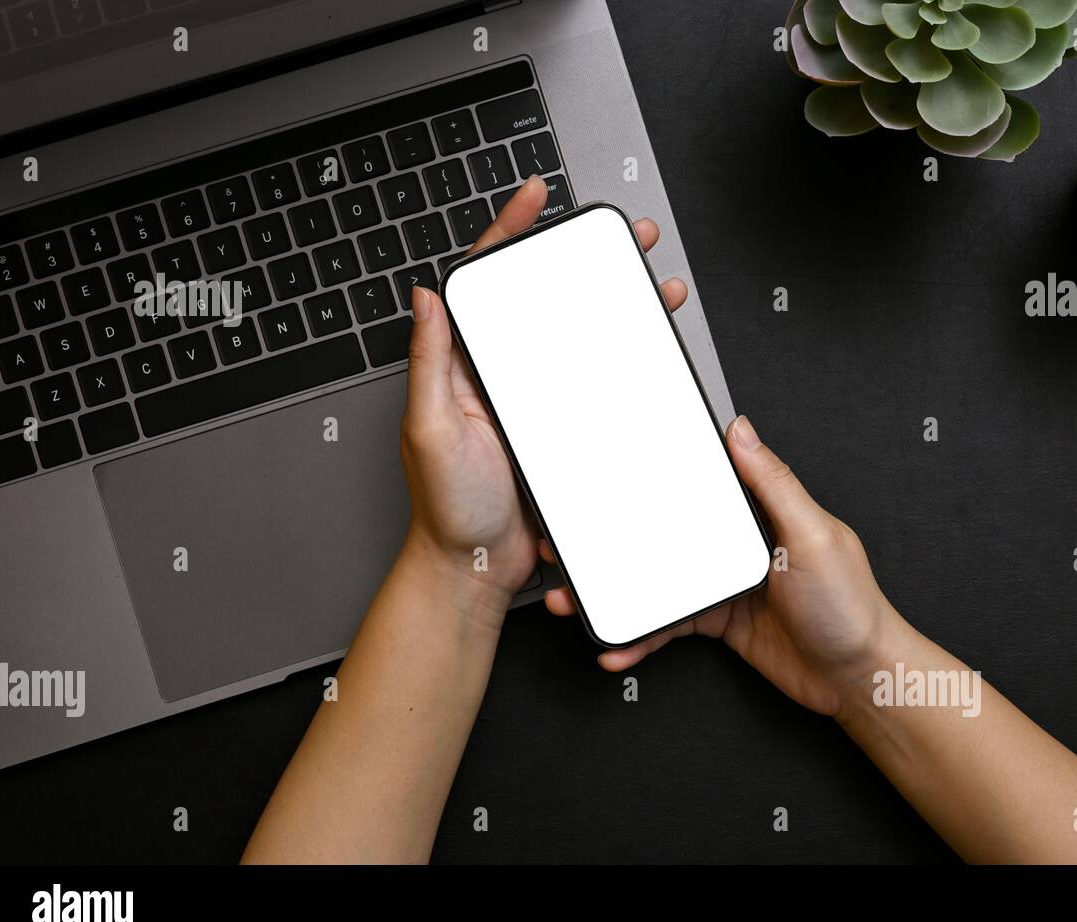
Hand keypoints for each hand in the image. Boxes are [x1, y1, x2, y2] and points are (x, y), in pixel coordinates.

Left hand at [401, 176, 692, 604]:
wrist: (475, 570)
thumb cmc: (444, 509)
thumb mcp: (429, 430)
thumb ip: (429, 364)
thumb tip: (424, 297)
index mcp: (461, 366)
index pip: (485, 283)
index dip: (510, 232)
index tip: (536, 196)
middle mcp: (497, 376)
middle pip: (541, 300)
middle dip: (579, 260)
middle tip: (618, 238)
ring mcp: (532, 403)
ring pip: (575, 338)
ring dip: (611, 306)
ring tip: (651, 284)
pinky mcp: (559, 432)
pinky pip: (593, 385)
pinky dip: (621, 361)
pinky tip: (646, 351)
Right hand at [542, 415, 900, 719]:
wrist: (858, 679)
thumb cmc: (850, 607)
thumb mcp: (813, 536)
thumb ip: (774, 484)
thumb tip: (741, 430)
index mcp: (761, 511)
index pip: (701, 482)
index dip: (654, 475)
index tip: (609, 471)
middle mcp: (738, 543)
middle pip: (664, 532)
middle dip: (615, 539)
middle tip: (569, 544)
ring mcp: (725, 583)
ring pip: (656, 580)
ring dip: (616, 594)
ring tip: (576, 603)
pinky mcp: (718, 621)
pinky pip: (668, 624)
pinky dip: (641, 637)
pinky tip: (619, 648)